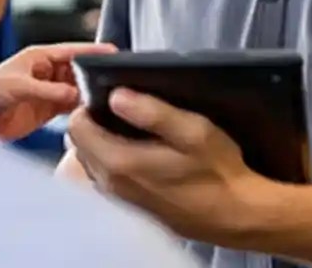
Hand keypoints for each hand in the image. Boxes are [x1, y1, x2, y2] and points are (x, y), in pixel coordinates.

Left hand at [0, 42, 116, 140]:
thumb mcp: (19, 86)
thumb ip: (47, 90)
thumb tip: (73, 93)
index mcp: (39, 57)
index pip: (72, 51)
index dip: (92, 51)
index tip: (112, 51)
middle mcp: (46, 72)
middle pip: (78, 71)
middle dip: (93, 75)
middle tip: (113, 82)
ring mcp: (48, 91)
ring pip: (76, 89)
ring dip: (87, 94)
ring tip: (105, 99)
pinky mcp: (46, 109)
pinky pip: (69, 107)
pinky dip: (79, 110)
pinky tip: (89, 113)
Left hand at [66, 88, 271, 244]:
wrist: (234, 215)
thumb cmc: (217, 171)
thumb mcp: (192, 130)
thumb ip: (152, 112)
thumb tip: (116, 96)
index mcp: (118, 162)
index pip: (77, 127)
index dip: (89, 106)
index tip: (111, 96)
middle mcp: (111, 183)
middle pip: (80, 145)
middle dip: (94, 123)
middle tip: (123, 108)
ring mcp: (119, 198)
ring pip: (92, 161)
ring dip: (103, 142)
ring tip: (132, 128)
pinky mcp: (130, 206)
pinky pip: (106, 176)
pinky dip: (113, 159)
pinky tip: (141, 152)